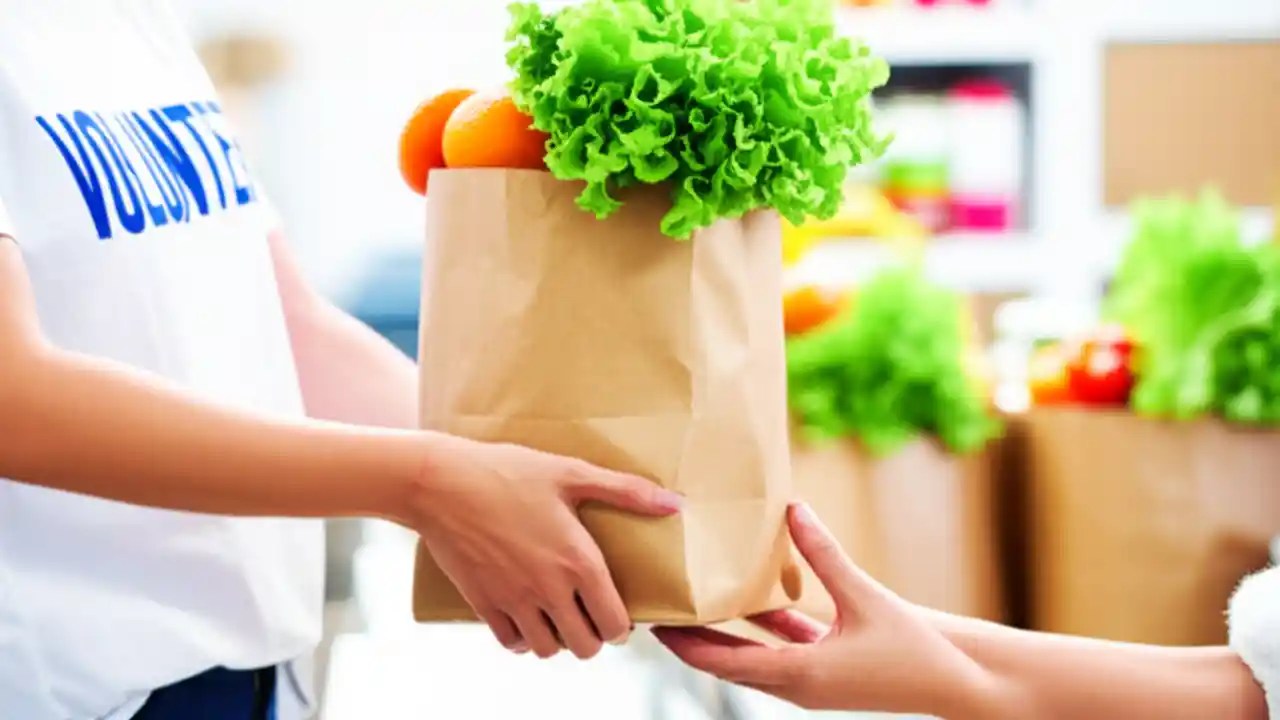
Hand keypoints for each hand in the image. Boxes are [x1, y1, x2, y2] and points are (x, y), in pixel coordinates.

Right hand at [411, 435, 681, 659]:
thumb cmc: (509, 470)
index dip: (621, 626)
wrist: (441, 482)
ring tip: (558, 615)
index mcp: (578, 560)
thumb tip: (675, 504)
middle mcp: (549, 588)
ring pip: (548, 650)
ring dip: (557, 639)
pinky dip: (522, 638)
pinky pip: (511, 643)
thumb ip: (625, 491)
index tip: (615, 610)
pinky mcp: (483, 603)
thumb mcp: (570, 472)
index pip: (615, 625)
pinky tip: (526, 615)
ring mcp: (514, 600)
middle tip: (588, 614)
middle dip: (592, 636)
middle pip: (585, 647)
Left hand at [654, 503, 997, 717]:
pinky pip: (785, 647)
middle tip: (661, 606)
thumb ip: (824, 552)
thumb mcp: (866, 594)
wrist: (962, 682)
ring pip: (754, 655)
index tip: (654, 622)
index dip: (684, 644)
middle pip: (728, 662)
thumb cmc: (918, 647)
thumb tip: (793, 508)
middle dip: (692, 638)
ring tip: (693, 599)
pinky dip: (764, 627)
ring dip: (724, 633)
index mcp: (800, 675)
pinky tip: (751, 597)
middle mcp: (798, 684)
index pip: (722, 664)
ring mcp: (813, 680)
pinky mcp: (830, 669)